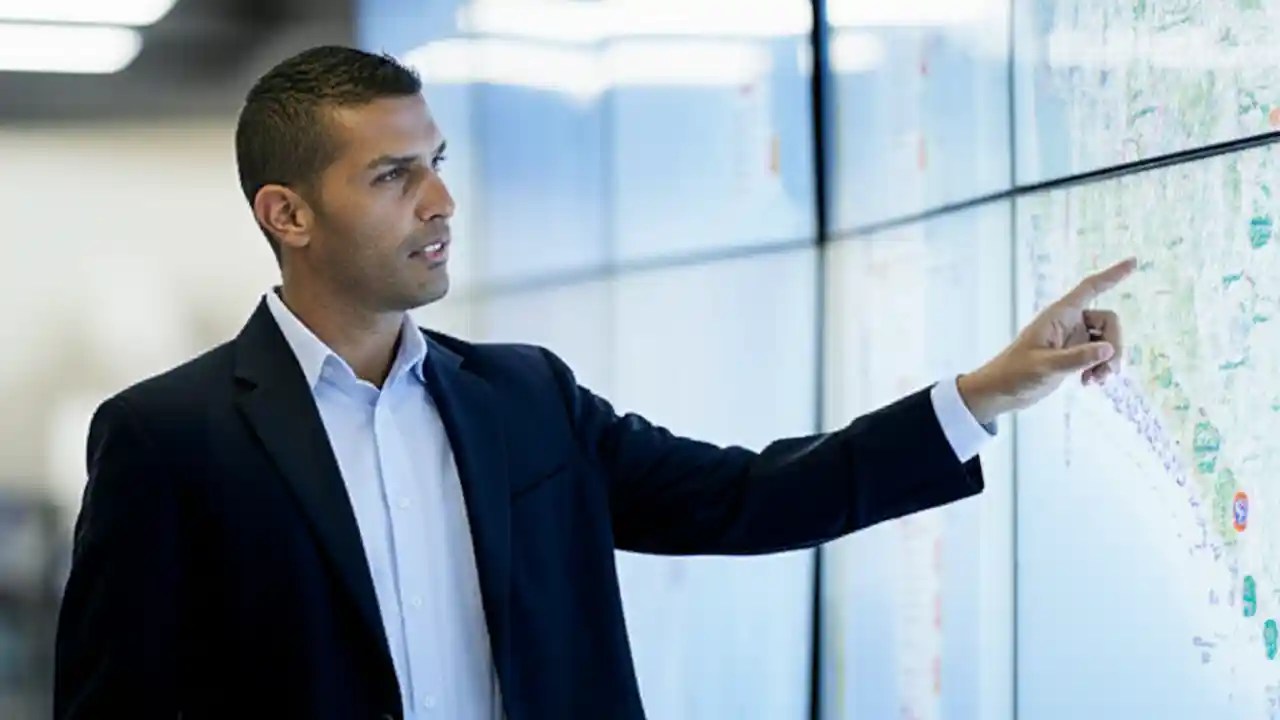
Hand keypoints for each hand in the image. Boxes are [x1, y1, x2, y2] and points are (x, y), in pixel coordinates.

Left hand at [957, 257, 1136, 424]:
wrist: (1000, 392)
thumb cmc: (1015, 373)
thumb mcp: (1045, 366)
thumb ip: (1077, 358)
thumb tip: (1109, 349)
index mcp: (1059, 315)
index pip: (1091, 288)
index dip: (1112, 275)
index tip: (1134, 262)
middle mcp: (1068, 322)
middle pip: (1108, 321)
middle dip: (1114, 345)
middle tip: (1108, 370)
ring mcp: (1072, 339)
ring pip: (1106, 341)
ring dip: (1108, 360)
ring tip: (1097, 381)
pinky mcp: (1073, 355)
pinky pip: (1099, 355)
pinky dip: (1099, 368)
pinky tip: (1089, 383)